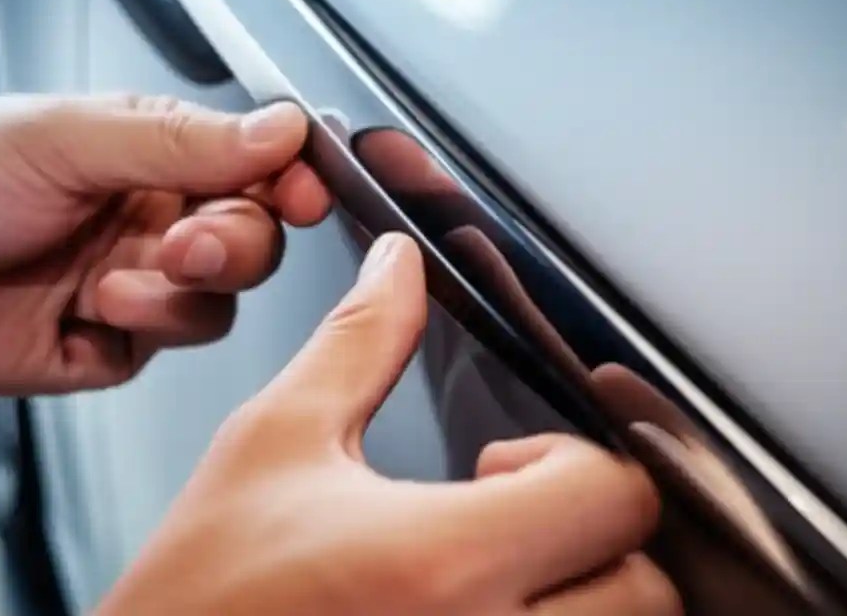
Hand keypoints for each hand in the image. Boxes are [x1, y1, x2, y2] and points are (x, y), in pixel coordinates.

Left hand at [0, 95, 328, 391]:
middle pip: (254, 238)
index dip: (291, 178)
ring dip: (181, 294)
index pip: (254, 162)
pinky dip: (142, 328)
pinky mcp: (112, 343)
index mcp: (148, 151)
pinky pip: (170, 344)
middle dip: (233, 244)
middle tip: (187, 244)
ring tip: (113, 284)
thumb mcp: (66, 141)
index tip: (303, 191)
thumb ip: (181, 143)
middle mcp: (150, 217)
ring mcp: (136, 283)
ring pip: (222, 300)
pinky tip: (85, 310)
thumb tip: (280, 129)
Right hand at [98, 234, 679, 615]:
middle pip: (646, 590)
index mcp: (443, 561)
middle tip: (511, 521)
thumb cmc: (199, 591)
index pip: (616, 498)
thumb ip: (357, 344)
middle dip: (595, 538)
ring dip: (583, 597)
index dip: (578, 462)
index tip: (508, 464)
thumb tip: (397, 266)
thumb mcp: (274, 441)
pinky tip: (470, 609)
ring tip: (494, 571)